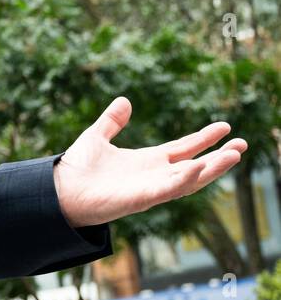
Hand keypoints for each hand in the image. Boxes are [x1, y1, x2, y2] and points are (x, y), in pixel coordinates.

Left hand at [53, 96, 246, 227]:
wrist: (57, 190)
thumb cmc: (76, 169)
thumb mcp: (96, 136)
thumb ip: (112, 121)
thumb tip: (124, 100)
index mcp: (146, 161)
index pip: (182, 148)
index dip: (203, 139)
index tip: (225, 126)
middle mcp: (153, 175)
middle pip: (194, 165)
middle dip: (219, 157)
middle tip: (242, 144)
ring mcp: (149, 188)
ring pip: (189, 180)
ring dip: (212, 169)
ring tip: (234, 155)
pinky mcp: (140, 199)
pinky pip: (168, 190)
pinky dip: (185, 180)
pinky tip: (199, 168)